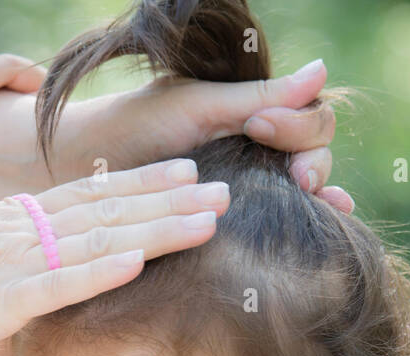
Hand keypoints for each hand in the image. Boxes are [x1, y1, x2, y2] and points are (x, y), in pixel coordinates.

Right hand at [0, 158, 229, 354]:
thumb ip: (5, 267)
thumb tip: (29, 280)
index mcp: (15, 222)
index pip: (91, 197)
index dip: (144, 186)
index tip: (188, 175)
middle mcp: (23, 233)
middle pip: (110, 211)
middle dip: (172, 202)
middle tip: (226, 190)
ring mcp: (14, 263)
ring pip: (98, 240)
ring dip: (157, 229)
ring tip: (210, 218)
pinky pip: (56, 284)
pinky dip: (98, 272)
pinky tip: (139, 261)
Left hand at [59, 59, 352, 212]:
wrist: (84, 167)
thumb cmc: (137, 128)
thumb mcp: (200, 107)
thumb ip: (260, 96)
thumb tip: (324, 70)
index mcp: (253, 120)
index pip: (309, 119)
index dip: (300, 125)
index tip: (260, 127)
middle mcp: (258, 157)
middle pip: (315, 158)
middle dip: (314, 162)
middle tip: (298, 178)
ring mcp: (250, 194)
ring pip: (307, 195)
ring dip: (321, 197)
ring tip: (322, 203)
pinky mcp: (231, 231)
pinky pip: (280, 228)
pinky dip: (309, 225)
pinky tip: (322, 227)